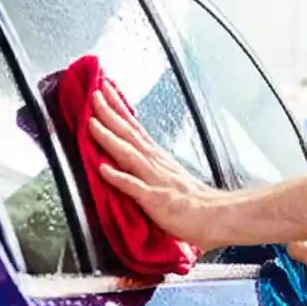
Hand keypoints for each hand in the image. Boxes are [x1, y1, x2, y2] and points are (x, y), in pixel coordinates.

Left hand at [88, 80, 227, 248]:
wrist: (214, 216)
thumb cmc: (192, 201)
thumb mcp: (168, 175)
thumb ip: (148, 165)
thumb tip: (130, 155)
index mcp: (156, 156)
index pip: (133, 126)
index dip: (117, 107)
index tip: (104, 89)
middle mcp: (154, 162)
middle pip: (128, 132)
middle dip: (109, 112)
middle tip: (94, 93)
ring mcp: (154, 179)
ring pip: (128, 153)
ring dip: (109, 137)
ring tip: (92, 123)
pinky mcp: (155, 199)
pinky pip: (133, 186)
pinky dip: (118, 176)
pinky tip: (103, 168)